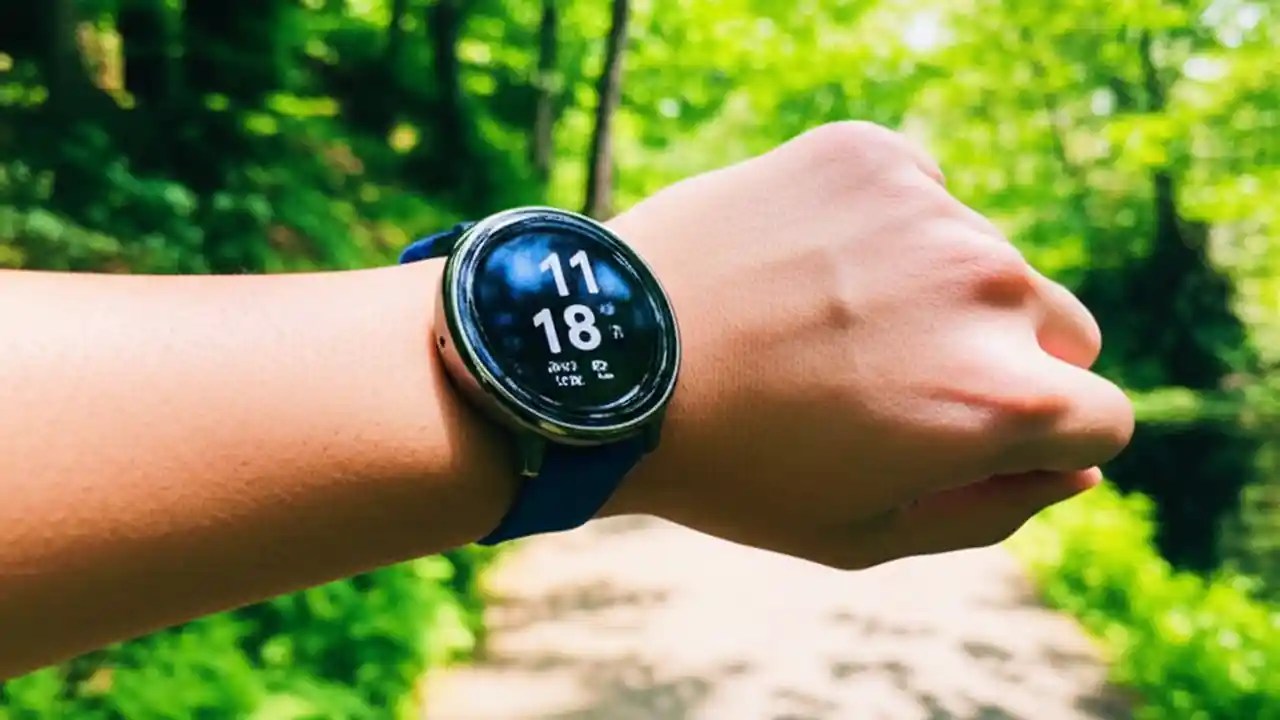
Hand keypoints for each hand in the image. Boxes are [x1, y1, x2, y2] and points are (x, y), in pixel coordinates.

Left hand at [605, 121, 1133, 568]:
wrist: (604, 358)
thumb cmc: (733, 466)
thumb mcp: (865, 532)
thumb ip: (994, 507)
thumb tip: (1078, 467)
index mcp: (1003, 399)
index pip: (1101, 415)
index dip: (1045, 438)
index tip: (974, 436)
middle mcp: (989, 289)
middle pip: (1060, 328)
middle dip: (1004, 361)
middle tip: (893, 380)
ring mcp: (930, 211)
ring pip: (984, 257)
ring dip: (939, 290)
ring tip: (830, 321)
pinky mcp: (869, 154)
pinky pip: (920, 197)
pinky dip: (884, 230)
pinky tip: (807, 266)